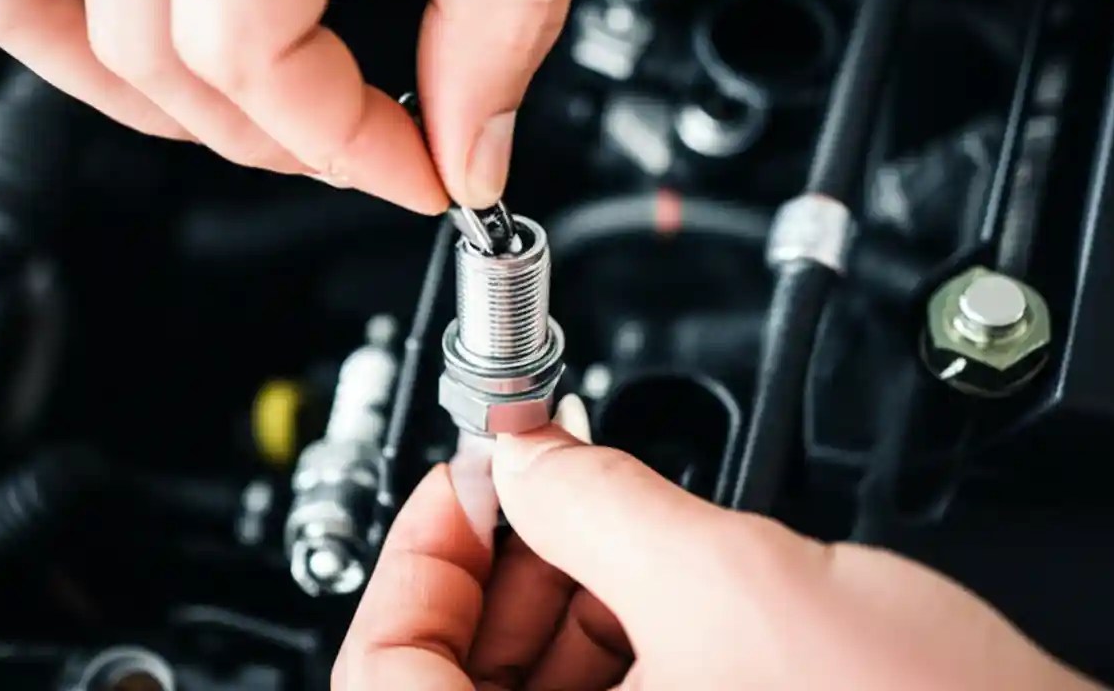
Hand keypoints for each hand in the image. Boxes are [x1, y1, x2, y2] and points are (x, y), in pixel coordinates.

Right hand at [0, 0, 576, 213]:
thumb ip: (497, 18)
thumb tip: (471, 144)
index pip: (250, 56)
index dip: (346, 147)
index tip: (422, 176)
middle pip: (158, 54)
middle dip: (278, 137)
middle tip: (364, 147)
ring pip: (32, 2)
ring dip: (156, 93)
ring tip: (263, 110)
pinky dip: (76, 18)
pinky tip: (170, 38)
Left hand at [335, 422, 1102, 689]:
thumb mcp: (731, 583)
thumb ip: (597, 497)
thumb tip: (521, 446)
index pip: (382, 678)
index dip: (412, 560)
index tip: (466, 479)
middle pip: (448, 682)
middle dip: (495, 567)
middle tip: (539, 484)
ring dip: (552, 598)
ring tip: (605, 525)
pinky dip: (605, 638)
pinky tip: (647, 583)